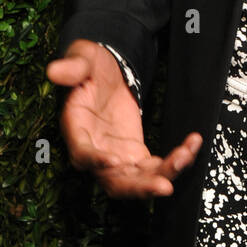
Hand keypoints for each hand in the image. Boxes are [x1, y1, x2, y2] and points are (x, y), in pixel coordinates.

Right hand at [46, 39, 202, 197]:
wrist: (107, 72)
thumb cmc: (91, 66)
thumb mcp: (82, 58)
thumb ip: (72, 67)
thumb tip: (54, 71)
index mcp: (76, 129)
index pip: (82, 153)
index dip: (96, 161)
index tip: (115, 161)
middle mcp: (95, 151)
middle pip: (113, 181)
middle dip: (138, 187)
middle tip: (163, 186)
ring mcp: (116, 157)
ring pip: (137, 180)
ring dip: (162, 175)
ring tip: (184, 157)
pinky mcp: (134, 155)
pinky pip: (154, 167)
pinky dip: (174, 161)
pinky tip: (191, 146)